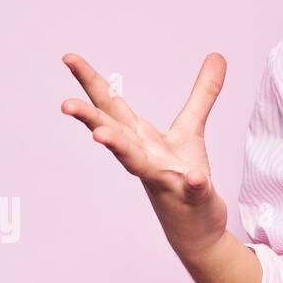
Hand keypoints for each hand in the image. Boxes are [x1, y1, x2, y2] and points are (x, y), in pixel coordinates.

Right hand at [60, 52, 229, 261]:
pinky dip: (194, 183)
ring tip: (100, 135)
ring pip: (137, 163)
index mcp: (140, 138)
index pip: (111, 105)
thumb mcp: (192, 129)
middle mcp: (144, 157)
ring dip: (118, 148)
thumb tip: (217, 55)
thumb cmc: (183, 175)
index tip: (69, 57)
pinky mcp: (193, 197)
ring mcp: (165, 179)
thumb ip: (203, 93)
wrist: (195, 228)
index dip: (91, 81)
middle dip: (89, 117)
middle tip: (65, 104)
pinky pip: (193, 190)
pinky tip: (196, 178)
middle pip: (113, 133)